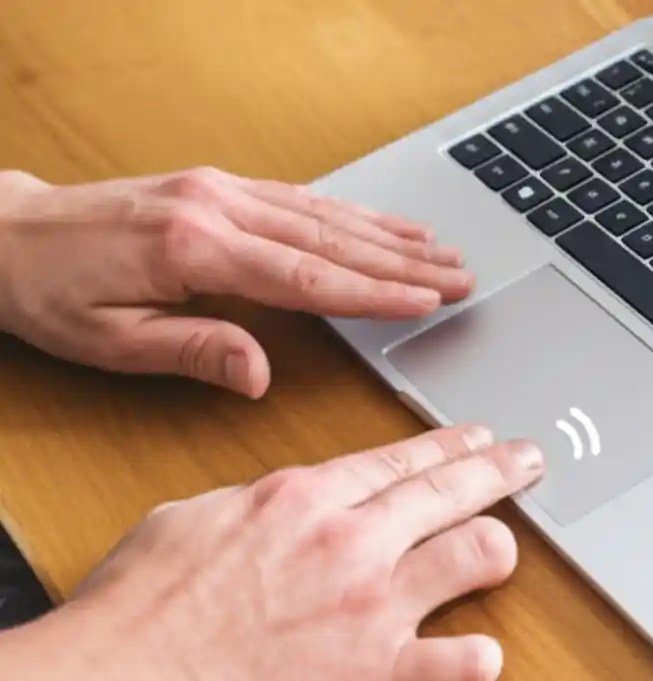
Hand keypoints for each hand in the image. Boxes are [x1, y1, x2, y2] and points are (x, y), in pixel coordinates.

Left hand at [0, 167, 473, 397]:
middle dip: (403, 261)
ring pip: (324, 214)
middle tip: (461, 276)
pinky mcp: (218, 186)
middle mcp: (217, 207)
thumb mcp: (110, 340)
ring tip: (442, 251)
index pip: (308, 275)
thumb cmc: (51, 293)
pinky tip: (383, 226)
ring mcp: (221, 189)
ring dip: (388, 235)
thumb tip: (261, 374)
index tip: (428, 301)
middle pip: (331, 239)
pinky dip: (350, 215)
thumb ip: (193, 350)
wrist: (6, 234)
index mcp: (194, 248)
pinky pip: (300, 199)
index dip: (374, 292)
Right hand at [39, 425, 543, 680]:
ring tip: (505, 547)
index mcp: (303, 499)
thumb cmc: (139, 611)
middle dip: (499, 469)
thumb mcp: (189, 519)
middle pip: (451, 490)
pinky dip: (476, 659)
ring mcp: (373, 606)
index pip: (400, 459)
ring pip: (476, 553)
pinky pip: (461, 660)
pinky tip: (481, 656)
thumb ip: (253, 504)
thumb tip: (278, 503)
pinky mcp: (378, 676)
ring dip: (497, 549)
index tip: (477, 437)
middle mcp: (351, 542)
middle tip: (527, 461)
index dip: (449, 445)